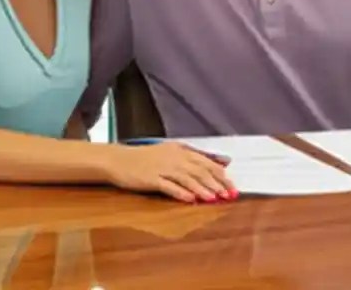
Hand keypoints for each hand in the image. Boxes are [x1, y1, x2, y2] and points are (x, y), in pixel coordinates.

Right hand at [103, 143, 237, 203]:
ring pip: (187, 178)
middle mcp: (174, 157)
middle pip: (199, 170)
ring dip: (202, 189)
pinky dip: (180, 192)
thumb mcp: (172, 152)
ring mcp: (162, 167)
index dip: (221, 175)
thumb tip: (224, 161)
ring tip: (214, 199)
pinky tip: (190, 199)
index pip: (206, 162)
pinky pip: (168, 186)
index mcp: (181, 150)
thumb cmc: (146, 158)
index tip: (232, 187)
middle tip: (229, 195)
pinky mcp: (151, 178)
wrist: (118, 160)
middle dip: (216, 183)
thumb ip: (197, 157)